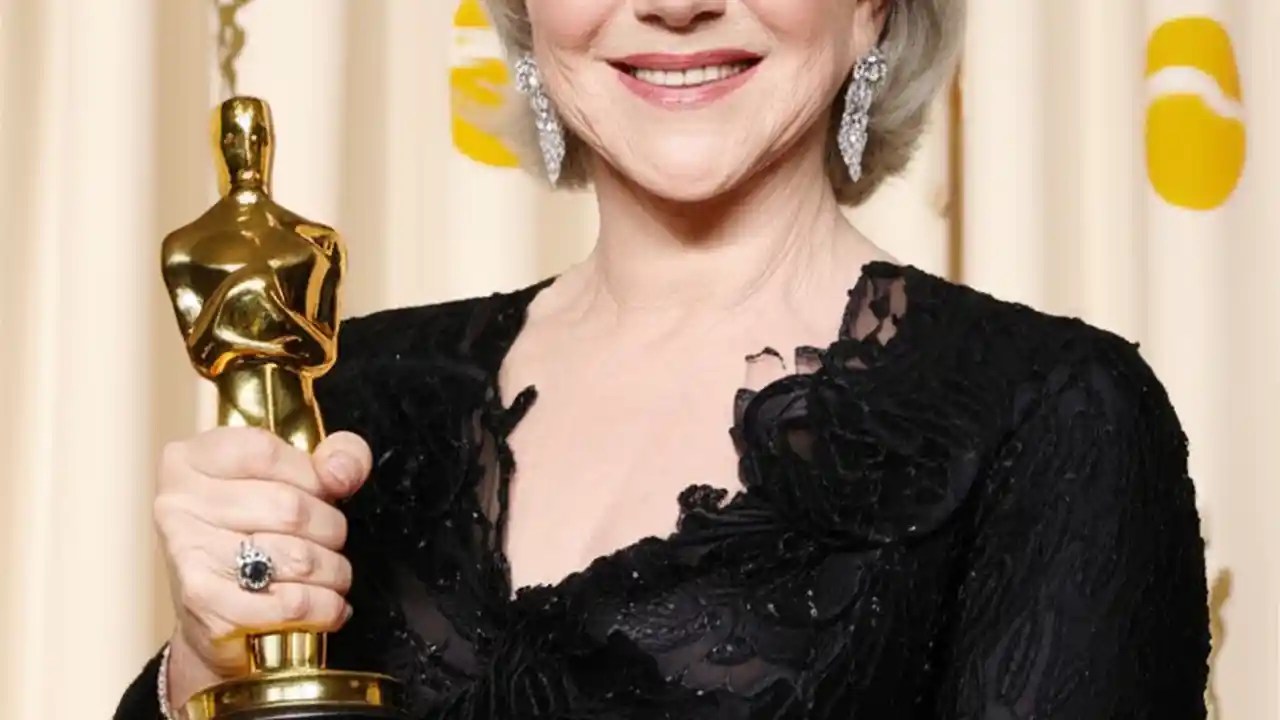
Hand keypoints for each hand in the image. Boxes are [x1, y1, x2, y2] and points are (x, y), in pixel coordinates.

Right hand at [152, 426, 371, 707]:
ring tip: (332, 574)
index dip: (312, 475)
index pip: (265, 453)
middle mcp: (179, 504)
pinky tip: (328, 604)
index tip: (325, 491)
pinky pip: (291, 603)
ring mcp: (188, 556)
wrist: (215, 612)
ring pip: (297, 557)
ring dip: (333, 570)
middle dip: (330, 528)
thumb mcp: (290, 476)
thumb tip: (342, 471)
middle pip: (288, 508)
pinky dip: (324, 606)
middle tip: (331, 540)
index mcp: (192, 459)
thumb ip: (334, 456)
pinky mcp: (207, 607)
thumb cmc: (254, 533)